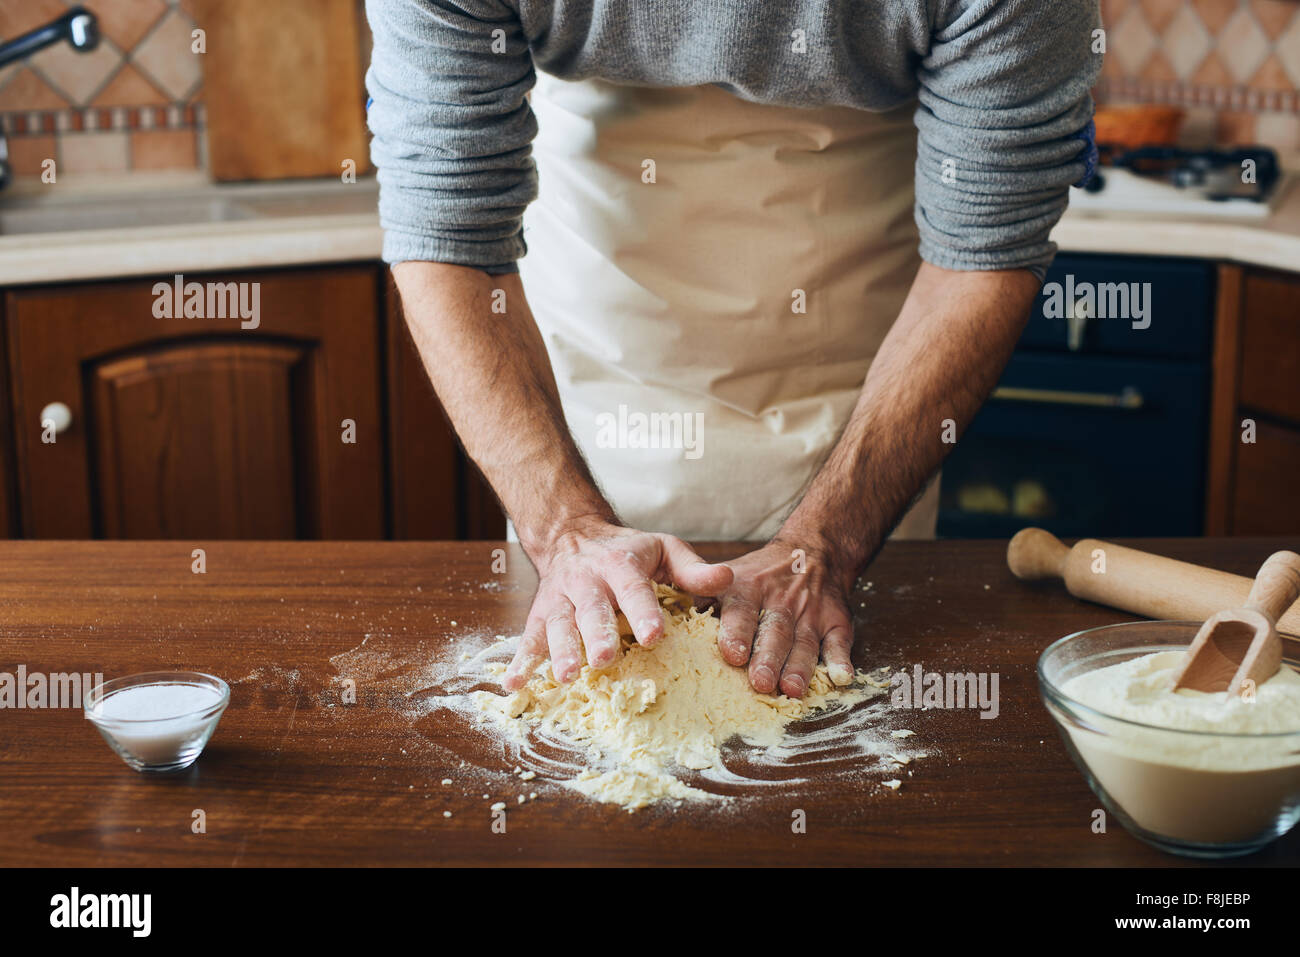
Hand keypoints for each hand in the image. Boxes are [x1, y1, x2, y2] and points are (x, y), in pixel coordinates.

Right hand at [503, 519, 733, 690]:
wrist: (573, 535)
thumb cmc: (628, 551)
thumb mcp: (664, 549)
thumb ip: (693, 570)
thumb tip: (728, 578)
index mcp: (619, 566)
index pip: (633, 588)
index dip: (642, 611)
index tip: (654, 635)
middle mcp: (586, 582)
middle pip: (591, 610)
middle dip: (597, 635)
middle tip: (606, 660)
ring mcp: (559, 600)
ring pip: (558, 626)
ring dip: (560, 651)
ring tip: (567, 677)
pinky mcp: (540, 615)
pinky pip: (528, 639)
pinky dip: (520, 662)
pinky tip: (515, 684)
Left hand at [713, 536, 857, 697]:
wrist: (814, 551)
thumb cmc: (760, 574)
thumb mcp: (730, 577)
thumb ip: (703, 597)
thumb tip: (665, 620)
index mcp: (748, 587)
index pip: (741, 609)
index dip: (737, 631)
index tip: (731, 654)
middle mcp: (780, 599)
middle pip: (774, 630)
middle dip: (768, 657)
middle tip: (759, 683)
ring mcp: (811, 612)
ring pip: (805, 640)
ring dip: (799, 666)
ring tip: (791, 689)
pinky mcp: (836, 621)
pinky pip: (839, 641)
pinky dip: (841, 660)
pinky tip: (841, 678)